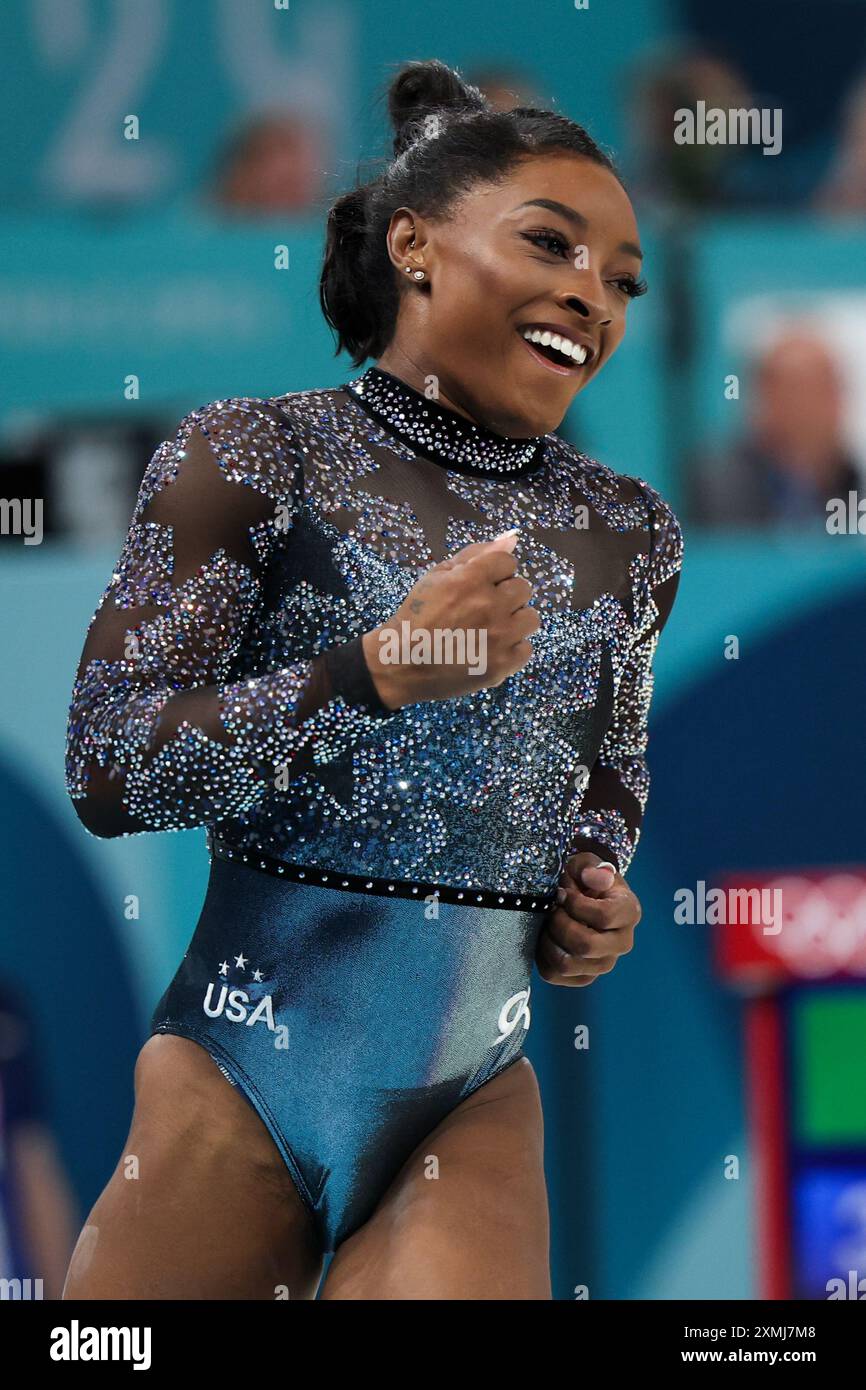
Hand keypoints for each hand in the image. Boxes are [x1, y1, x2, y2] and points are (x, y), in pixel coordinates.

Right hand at [361, 529, 539, 708]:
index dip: (494, 573)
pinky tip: (491, 649)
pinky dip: (511, 649)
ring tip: (491, 630)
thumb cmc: (418, 615)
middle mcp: (489, 606)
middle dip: (505, 595)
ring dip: (514, 621)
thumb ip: (475, 554)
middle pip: (523, 588)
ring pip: (531, 618)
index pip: (508, 562)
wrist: (403, 662)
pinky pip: (526, 648)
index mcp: (471, 579)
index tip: (480, 585)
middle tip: (483, 609)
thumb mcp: (437, 575)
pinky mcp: (502, 664)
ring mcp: (498, 637)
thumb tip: (512, 538)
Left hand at [535, 852, 640, 986]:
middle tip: (551, 910)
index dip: (575, 904)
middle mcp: (622, 942)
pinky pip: (555, 975)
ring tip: (547, 923)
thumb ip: (590, 866)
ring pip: (567, 964)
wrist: (583, 898)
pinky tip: (545, 938)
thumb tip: (592, 878)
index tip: (562, 893)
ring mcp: (604, 963)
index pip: (604, 916)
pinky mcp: (584, 977)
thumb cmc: (585, 879)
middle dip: (559, 925)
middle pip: (586, 946)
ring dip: (548, 941)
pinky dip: (542, 957)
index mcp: (629, 912)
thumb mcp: (587, 864)